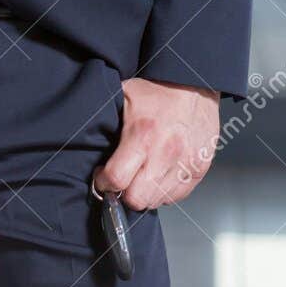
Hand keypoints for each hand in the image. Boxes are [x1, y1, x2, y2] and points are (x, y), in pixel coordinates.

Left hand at [92, 76, 220, 209]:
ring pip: (157, 201)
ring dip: (144, 194)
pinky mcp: (198, 170)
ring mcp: (185, 164)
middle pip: (137, 199)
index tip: (102, 177)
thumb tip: (86, 140)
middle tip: (120, 181)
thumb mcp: (123, 96)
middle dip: (124, 194)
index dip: (104, 182)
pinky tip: (157, 176)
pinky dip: (164, 192)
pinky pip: (176, 197)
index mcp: (143, 134)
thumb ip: (106, 122)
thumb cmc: (158, 90)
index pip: (117, 179)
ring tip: (139, 177)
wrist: (195, 85)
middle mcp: (166, 153)